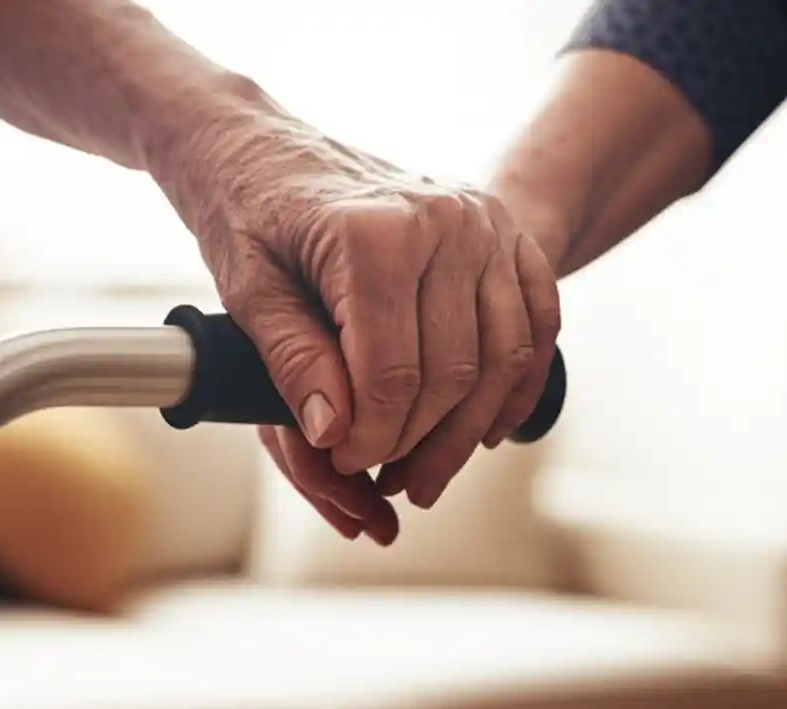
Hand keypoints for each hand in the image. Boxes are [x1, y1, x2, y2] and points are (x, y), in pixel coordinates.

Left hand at [149, 92, 559, 542]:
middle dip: (418, 443)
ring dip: (470, 429)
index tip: (345, 464)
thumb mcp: (249, 289)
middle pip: (453, 371)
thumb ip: (293, 360)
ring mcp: (484, 222)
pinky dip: (518, 382)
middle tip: (384, 479)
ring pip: (502, 356)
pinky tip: (487, 428)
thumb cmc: (252, 217)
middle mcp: (443, 221)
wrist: (271, 151)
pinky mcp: (505, 231)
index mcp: (374, 234)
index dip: (371, 437)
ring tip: (428, 473)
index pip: (391, 372)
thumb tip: (334, 434)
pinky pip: (536, 321)